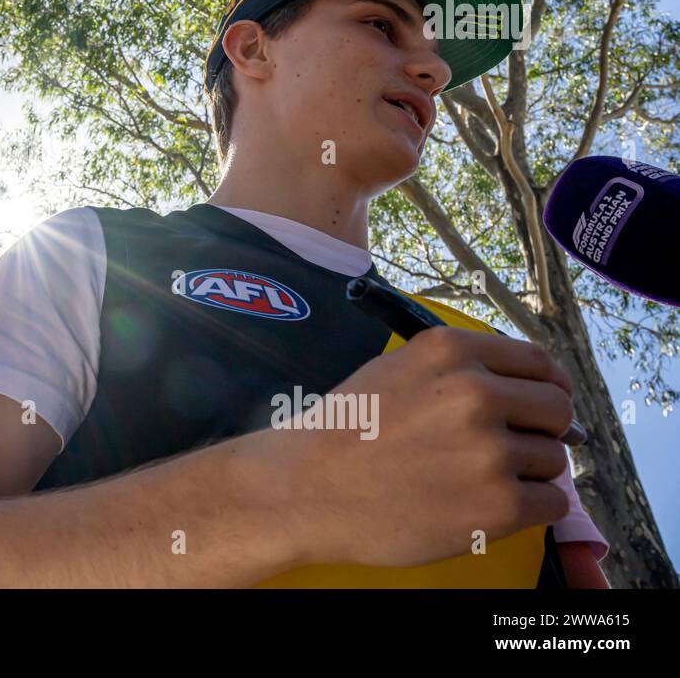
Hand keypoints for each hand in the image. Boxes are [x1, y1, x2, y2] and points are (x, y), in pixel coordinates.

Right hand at [275, 326, 573, 568]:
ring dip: (526, 474)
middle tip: (507, 450)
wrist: (304, 489)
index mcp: (450, 352)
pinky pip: (552, 503)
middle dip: (540, 430)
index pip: (538, 362)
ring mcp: (490, 451)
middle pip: (557, 409)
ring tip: (473, 482)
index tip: (539, 406)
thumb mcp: (396, 371)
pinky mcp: (498, 506)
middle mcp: (476, 393)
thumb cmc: (345, 433)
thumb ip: (460, 370)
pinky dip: (528, 509)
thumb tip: (534, 392)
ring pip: (553, 460)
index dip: (546, 386)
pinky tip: (484, 507)